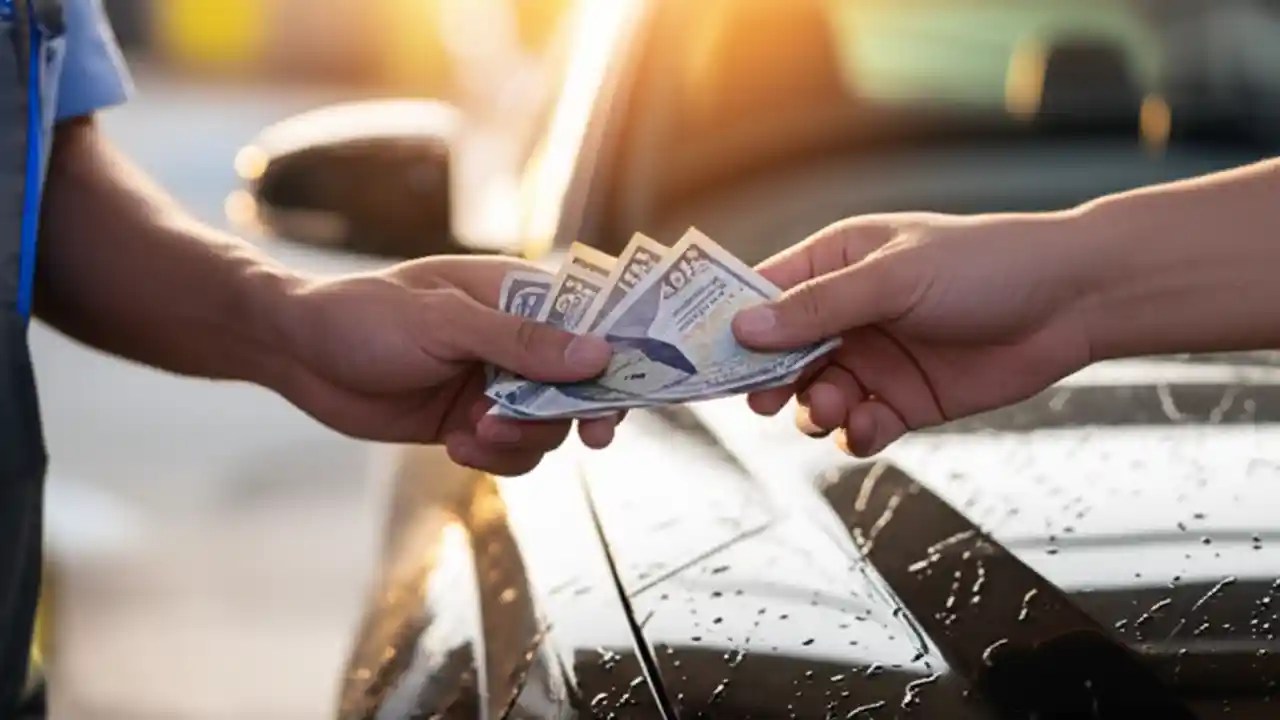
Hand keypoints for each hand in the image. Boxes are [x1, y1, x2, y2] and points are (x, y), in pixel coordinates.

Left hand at [267, 256, 615, 474]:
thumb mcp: (443, 323)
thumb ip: (520, 342)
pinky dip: (496, 456)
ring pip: (549, 424)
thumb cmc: (365, 317)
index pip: (592, 320)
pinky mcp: (472, 420)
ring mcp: (495, 382)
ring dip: (524, 438)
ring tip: (476, 433)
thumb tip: (598, 355)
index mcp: (517, 295)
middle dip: (577, 410)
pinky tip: (457, 446)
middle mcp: (515, 339)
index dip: (622, 354)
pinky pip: (513, 450)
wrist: (299, 355)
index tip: (633, 390)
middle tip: (588, 437)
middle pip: (581, 382)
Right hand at [732, 212, 1093, 455]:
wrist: (1071, 304)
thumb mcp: (895, 278)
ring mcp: (872, 358)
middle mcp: (846, 312)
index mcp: (834, 263)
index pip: (761, 293)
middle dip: (769, 379)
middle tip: (767, 398)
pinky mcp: (903, 400)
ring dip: (816, 408)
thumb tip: (743, 327)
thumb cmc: (986, 265)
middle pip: (778, 355)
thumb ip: (819, 306)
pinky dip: (857, 432)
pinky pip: (858, 426)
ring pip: (814, 396)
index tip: (701, 357)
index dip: (729, 324)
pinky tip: (875, 424)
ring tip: (838, 406)